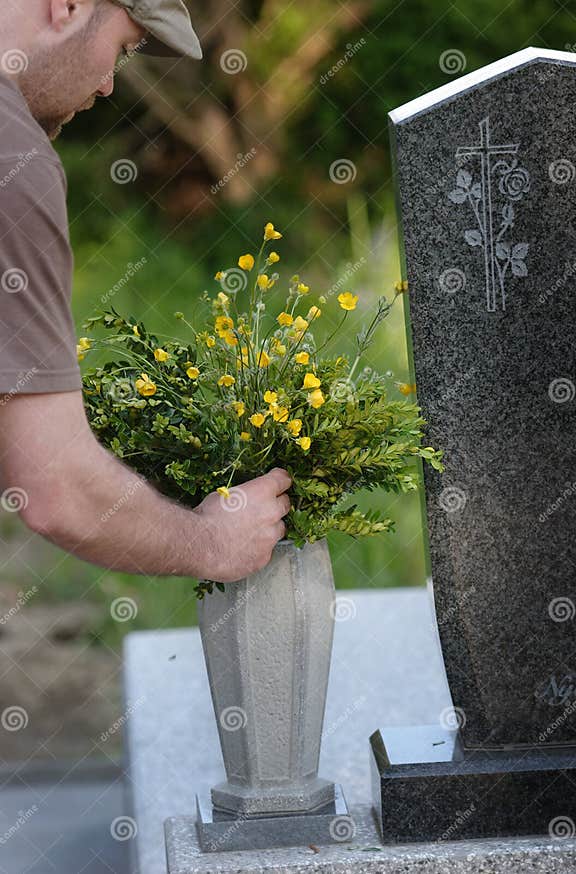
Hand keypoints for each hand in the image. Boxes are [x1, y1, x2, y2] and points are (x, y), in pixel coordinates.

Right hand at [192, 467, 292, 582]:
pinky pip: (267, 550)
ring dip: (269, 529)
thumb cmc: (206, 517)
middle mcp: (272, 512)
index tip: (279, 482)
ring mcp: (270, 537)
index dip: (280, 480)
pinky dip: (258, 549)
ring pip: (278, 529)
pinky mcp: (264, 557)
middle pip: (286, 505)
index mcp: (262, 491)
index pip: (284, 480)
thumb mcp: (224, 495)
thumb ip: (244, 497)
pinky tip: (243, 549)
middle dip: (276, 505)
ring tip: (250, 533)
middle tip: (262, 509)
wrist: (200, 545)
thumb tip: (244, 501)